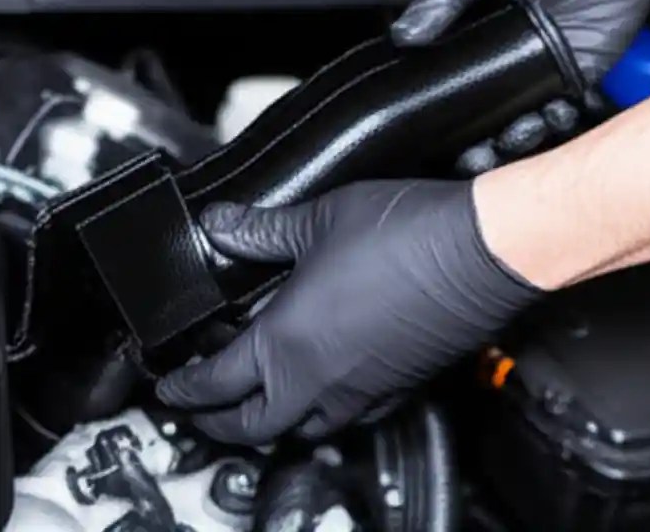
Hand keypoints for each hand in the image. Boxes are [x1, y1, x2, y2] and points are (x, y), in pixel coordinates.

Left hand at [155, 180, 540, 445]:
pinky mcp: (399, 388)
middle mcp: (319, 380)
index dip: (181, 390)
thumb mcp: (316, 220)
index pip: (213, 383)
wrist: (482, 251)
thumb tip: (221, 224)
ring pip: (301, 430)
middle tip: (200, 410)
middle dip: (217, 423)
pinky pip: (349, 418)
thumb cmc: (407, 234)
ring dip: (270, 421)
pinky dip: (322, 412)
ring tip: (257, 398)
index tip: (167, 389)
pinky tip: (323, 384)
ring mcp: (362, 391)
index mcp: (285, 343)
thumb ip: (260, 230)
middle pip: (252, 428)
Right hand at [391, 0, 649, 172]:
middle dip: (475, 142)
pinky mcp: (582, 67)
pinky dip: (555, 123)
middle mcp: (505, 51)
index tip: (426, 134)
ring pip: (520, 117)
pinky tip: (547, 117)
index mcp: (474, 26)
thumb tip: (402, 35)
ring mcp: (543, 62)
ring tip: (511, 136)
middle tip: (471, 156)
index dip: (435, 109)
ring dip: (514, 138)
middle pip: (482, 110)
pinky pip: (564, 109)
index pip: (446, 75)